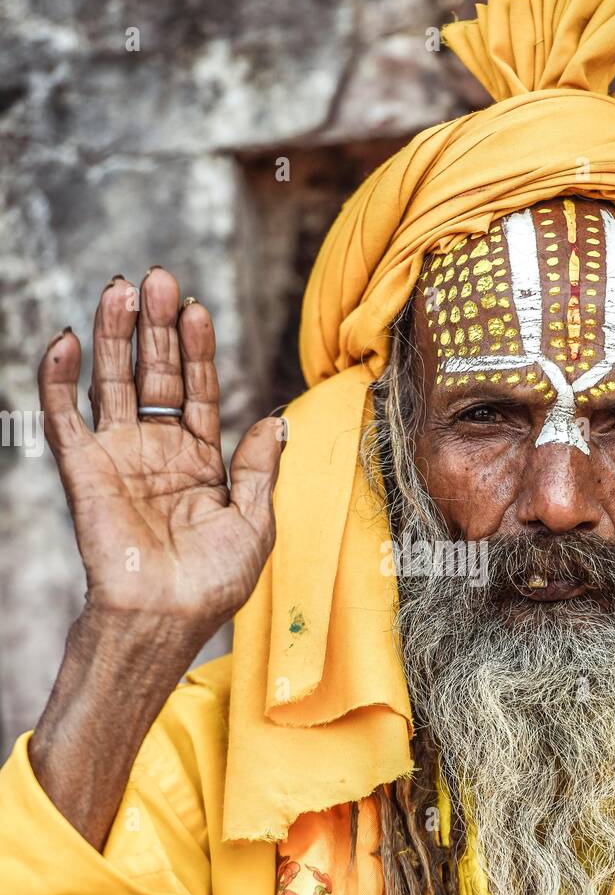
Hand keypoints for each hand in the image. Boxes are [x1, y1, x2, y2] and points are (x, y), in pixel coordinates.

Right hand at [38, 268, 284, 632]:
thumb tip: (275, 420)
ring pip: (112, 382)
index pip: (198, 390)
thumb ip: (259, 467)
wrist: (167, 616)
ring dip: (115, 335)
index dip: (197, 351)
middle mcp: (157, 450)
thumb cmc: (213, 582)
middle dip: (157, 327)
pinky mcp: (83, 469)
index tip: (199, 311)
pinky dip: (59, 378)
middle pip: (155, 373)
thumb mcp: (255, 522)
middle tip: (160, 278)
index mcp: (200, 460)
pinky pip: (64, 416)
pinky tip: (68, 340)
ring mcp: (119, 456)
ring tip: (122, 288)